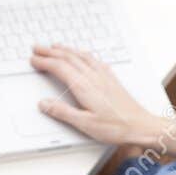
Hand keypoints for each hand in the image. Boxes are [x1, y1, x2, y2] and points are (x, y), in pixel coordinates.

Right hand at [29, 43, 175, 150]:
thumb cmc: (116, 127)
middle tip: (37, 48)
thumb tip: (44, 104)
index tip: (33, 60)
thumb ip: (63, 113)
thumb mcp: (85, 124)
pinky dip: (82, 54)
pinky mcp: (112, 79)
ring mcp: (104, 76)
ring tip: (55, 46)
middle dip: (50, 52)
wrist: (141, 126)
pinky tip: (83, 55)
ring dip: (66, 49)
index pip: (59, 68)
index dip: (44, 62)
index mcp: (84, 87)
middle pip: (68, 58)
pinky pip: (94, 59)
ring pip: (81, 56)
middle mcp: (94, 77)